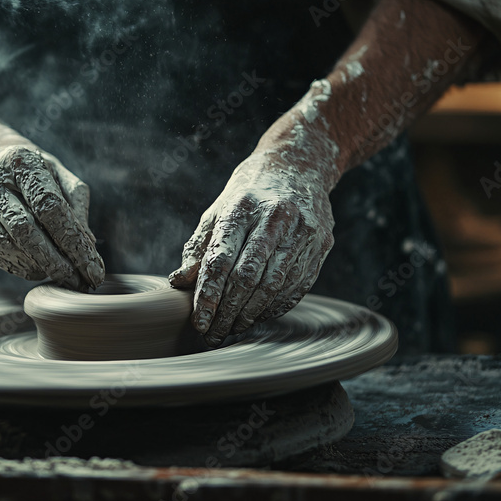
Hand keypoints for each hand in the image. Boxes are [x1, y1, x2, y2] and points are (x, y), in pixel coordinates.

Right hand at [0, 141, 104, 289]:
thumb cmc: (32, 171)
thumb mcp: (59, 176)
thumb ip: (76, 205)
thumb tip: (87, 245)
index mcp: (21, 160)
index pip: (51, 208)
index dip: (74, 243)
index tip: (94, 270)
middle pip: (25, 230)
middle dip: (55, 263)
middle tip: (77, 282)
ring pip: (4, 245)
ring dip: (35, 267)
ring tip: (57, 275)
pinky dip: (15, 266)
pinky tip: (34, 270)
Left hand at [169, 123, 339, 346]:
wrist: (300, 165)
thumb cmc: (249, 193)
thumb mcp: (219, 210)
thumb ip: (199, 246)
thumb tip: (179, 283)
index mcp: (242, 207)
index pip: (221, 259)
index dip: (208, 295)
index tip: (198, 322)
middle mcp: (275, 218)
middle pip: (247, 277)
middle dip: (228, 313)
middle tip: (213, 335)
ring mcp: (303, 231)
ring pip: (274, 286)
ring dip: (251, 315)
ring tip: (232, 329)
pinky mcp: (321, 244)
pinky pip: (296, 286)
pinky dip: (275, 307)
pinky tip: (259, 316)